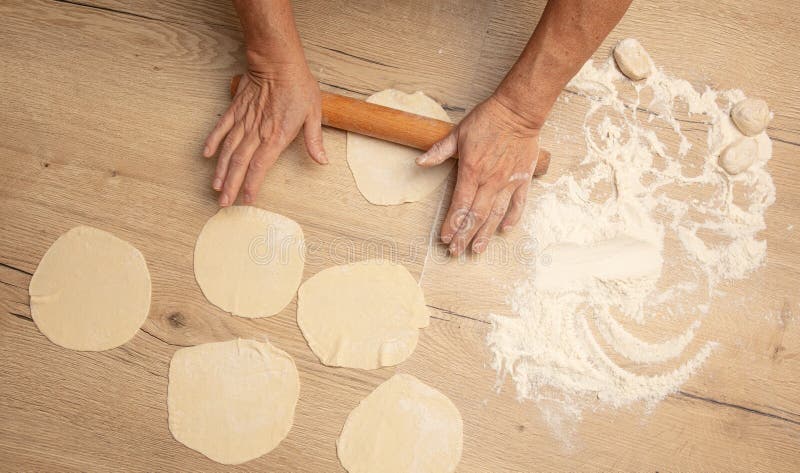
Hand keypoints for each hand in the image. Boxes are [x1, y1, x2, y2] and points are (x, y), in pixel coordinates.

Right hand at [203, 64, 326, 205]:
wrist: (277, 60)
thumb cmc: (298, 85)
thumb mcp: (314, 113)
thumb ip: (314, 140)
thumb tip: (322, 161)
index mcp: (276, 135)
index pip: (261, 166)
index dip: (253, 184)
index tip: (247, 199)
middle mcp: (257, 131)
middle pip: (241, 163)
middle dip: (232, 185)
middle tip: (224, 203)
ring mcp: (244, 120)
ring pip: (229, 150)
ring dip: (221, 170)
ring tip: (216, 187)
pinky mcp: (236, 109)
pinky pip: (222, 128)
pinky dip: (213, 141)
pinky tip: (207, 155)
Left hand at [416, 95, 540, 255]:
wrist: (518, 112)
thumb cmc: (488, 120)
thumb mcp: (458, 133)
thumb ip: (439, 151)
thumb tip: (420, 161)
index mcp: (472, 171)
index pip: (459, 205)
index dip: (452, 224)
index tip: (445, 238)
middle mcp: (490, 181)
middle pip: (476, 216)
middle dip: (465, 235)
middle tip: (456, 251)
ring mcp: (508, 182)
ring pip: (495, 215)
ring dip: (486, 234)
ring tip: (477, 249)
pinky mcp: (523, 180)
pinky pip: (518, 204)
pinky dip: (512, 218)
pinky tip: (505, 230)